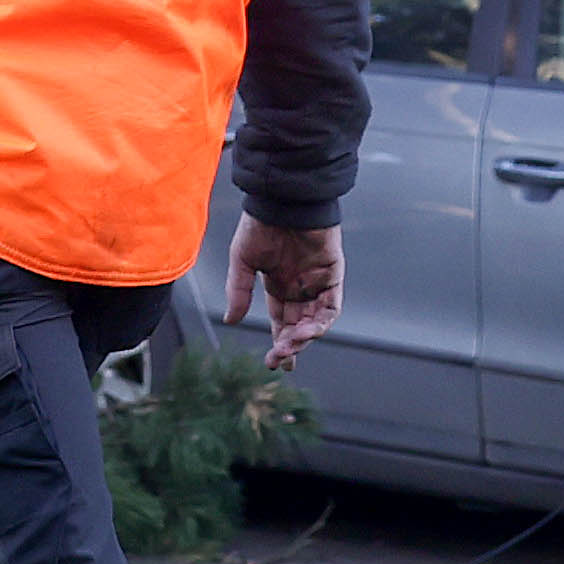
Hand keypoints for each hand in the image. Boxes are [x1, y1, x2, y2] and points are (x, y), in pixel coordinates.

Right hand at [219, 218, 341, 371]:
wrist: (283, 200)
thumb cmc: (260, 224)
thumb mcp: (242, 261)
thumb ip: (239, 291)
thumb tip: (231, 321)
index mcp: (279, 285)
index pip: (282, 322)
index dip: (279, 343)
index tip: (273, 363)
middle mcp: (299, 287)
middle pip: (299, 326)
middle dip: (292, 346)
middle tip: (281, 360)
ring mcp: (317, 282)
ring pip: (315, 320)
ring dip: (305, 337)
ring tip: (292, 346)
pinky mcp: (332, 274)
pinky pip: (331, 306)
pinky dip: (321, 321)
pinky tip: (308, 330)